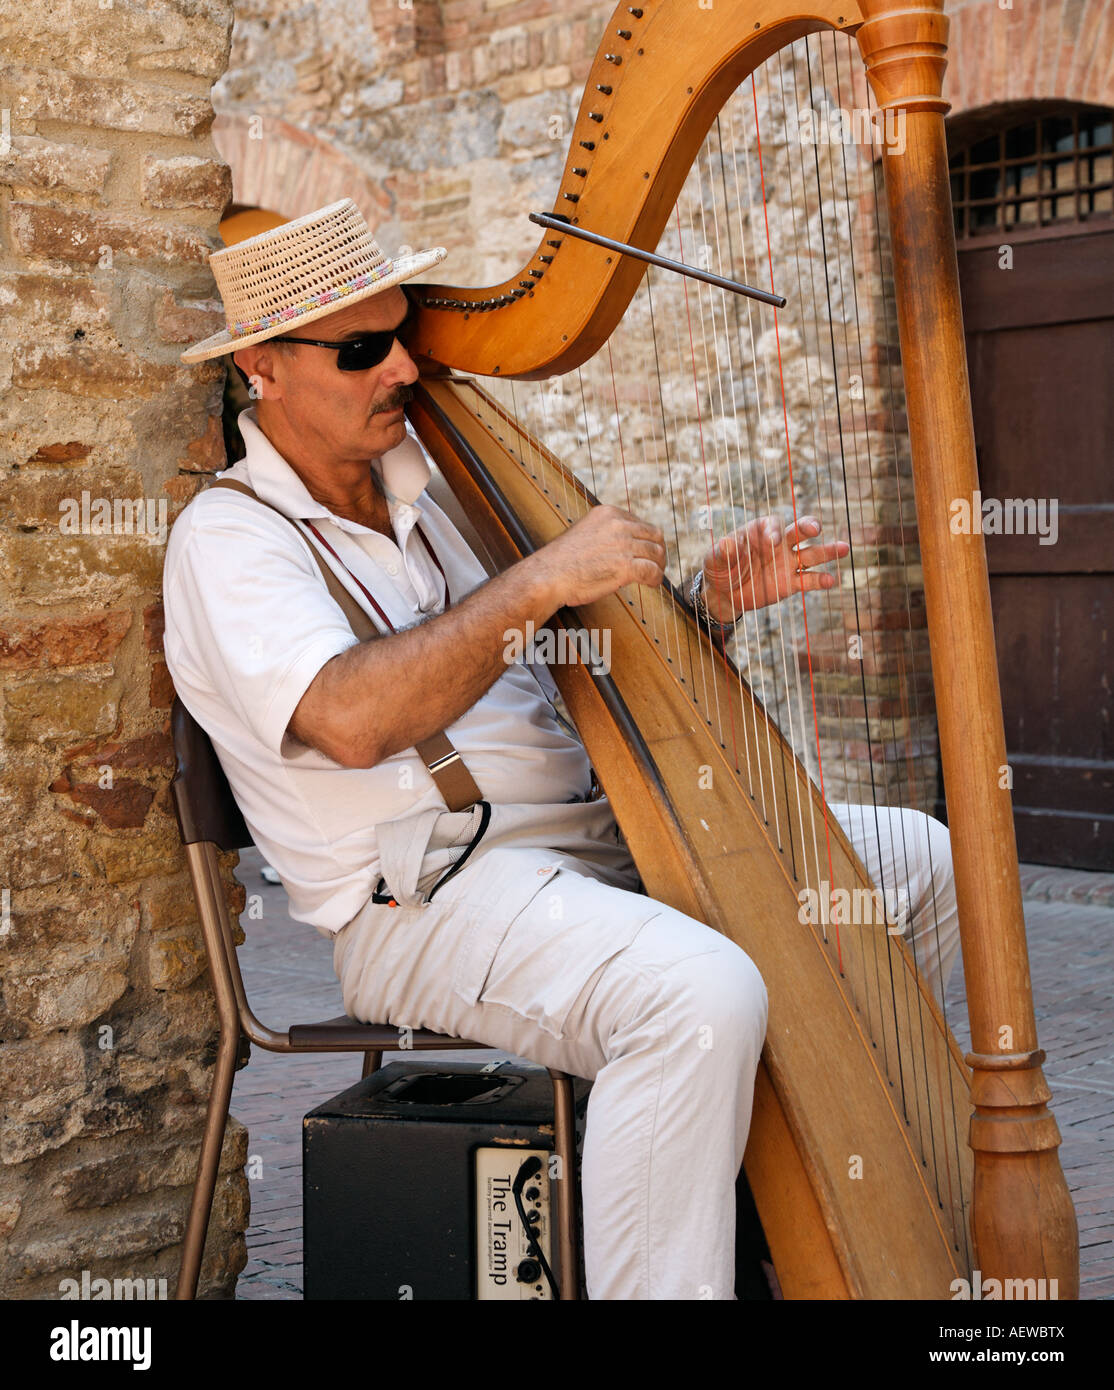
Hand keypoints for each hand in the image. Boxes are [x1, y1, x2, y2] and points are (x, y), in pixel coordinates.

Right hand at [531, 504, 666, 608]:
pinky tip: (650, 584)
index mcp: (608, 513)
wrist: (548, 575)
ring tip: (653, 577)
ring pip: (656, 554)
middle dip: (657, 552)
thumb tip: (624, 546)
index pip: (641, 523)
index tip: (646, 552)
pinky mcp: (626, 566)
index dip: (647, 540)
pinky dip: (656, 579)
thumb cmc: (562, 561)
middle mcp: (618, 524)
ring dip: (658, 566)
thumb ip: (606, 533)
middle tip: (656, 565)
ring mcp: (623, 544)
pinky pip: (652, 571)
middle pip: (654, 536)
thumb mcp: (585, 532)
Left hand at [700, 515, 847, 618]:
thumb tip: (728, 543)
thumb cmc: (718, 568)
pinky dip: (819, 580)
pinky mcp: (790, 584)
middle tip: (815, 528)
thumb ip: (722, 552)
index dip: (773, 531)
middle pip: (797, 531)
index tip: (772, 542)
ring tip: (844, 548)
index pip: (772, 525)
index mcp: (759, 531)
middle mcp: (778, 544)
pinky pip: (807, 581)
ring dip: (827, 551)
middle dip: (807, 527)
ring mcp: (786, 563)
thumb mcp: (713, 559)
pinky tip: (832, 580)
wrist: (724, 593)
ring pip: (811, 554)